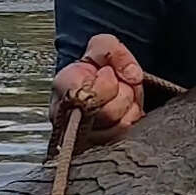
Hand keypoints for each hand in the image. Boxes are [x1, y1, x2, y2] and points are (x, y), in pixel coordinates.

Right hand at [49, 33, 145, 151]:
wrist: (96, 83)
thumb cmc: (95, 68)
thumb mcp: (101, 45)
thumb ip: (114, 51)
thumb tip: (132, 75)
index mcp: (63, 87)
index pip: (89, 94)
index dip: (107, 82)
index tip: (106, 73)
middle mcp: (68, 117)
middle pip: (108, 113)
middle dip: (122, 94)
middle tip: (117, 86)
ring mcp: (82, 137)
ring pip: (119, 127)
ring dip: (129, 108)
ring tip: (119, 98)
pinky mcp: (98, 148)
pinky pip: (125, 137)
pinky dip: (131, 121)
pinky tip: (123, 112)